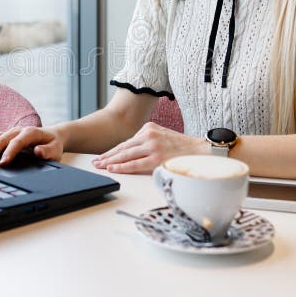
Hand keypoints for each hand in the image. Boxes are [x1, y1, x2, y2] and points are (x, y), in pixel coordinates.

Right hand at [0, 126, 64, 165]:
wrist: (53, 136)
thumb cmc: (53, 145)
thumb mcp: (56, 150)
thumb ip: (48, 152)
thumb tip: (38, 152)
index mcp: (31, 133)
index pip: (18, 142)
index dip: (9, 152)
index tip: (2, 163)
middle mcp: (19, 130)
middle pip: (2, 138)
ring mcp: (11, 132)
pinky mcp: (7, 136)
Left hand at [91, 122, 205, 173]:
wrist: (200, 151)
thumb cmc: (182, 147)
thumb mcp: (162, 135)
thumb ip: (147, 140)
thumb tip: (131, 151)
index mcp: (149, 128)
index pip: (127, 141)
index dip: (113, 150)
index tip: (103, 155)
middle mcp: (149, 134)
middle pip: (123, 147)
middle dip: (107, 155)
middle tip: (95, 161)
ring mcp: (152, 146)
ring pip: (126, 155)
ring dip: (111, 161)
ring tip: (100, 166)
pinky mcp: (156, 158)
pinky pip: (135, 164)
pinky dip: (122, 167)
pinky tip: (113, 168)